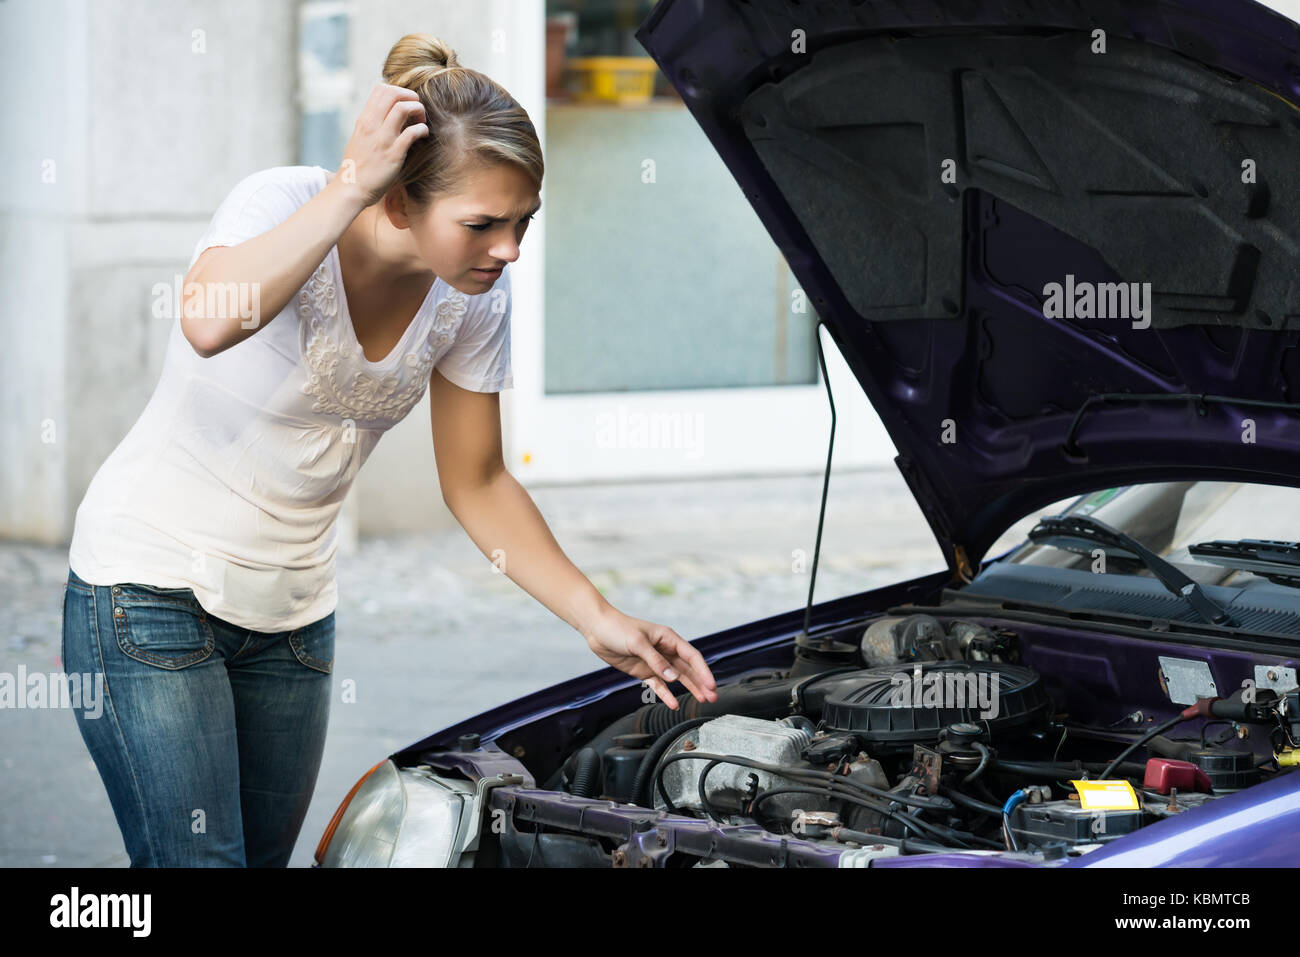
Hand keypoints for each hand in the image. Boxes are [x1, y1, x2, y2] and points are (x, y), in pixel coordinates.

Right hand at [337, 82, 428, 207]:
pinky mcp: (394, 153)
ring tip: (421, 122)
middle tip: (416, 110)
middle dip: (410, 96)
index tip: (405, 104)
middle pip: (393, 93)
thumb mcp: (360, 138)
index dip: (399, 91)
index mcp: (364, 119)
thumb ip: (372, 125)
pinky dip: (422, 130)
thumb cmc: (357, 166)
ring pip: (404, 108)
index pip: (381, 89)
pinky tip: (423, 135)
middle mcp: (372, 125)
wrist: (351, 188)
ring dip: (418, 110)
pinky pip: (412, 132)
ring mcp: (383, 138)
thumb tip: (386, 116)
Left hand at [583, 607, 718, 709]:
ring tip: (703, 700)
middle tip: (713, 697)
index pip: (692, 656)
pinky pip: (658, 685)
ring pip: (677, 678)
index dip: (703, 671)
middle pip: (688, 669)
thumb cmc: (618, 628)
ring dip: (690, 689)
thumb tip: (673, 677)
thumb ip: (656, 660)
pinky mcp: (644, 671)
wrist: (598, 629)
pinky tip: (674, 704)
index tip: (711, 685)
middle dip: (701, 682)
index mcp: (668, 638)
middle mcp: (665, 650)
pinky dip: (666, 695)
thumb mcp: (637, 642)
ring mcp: (655, 662)